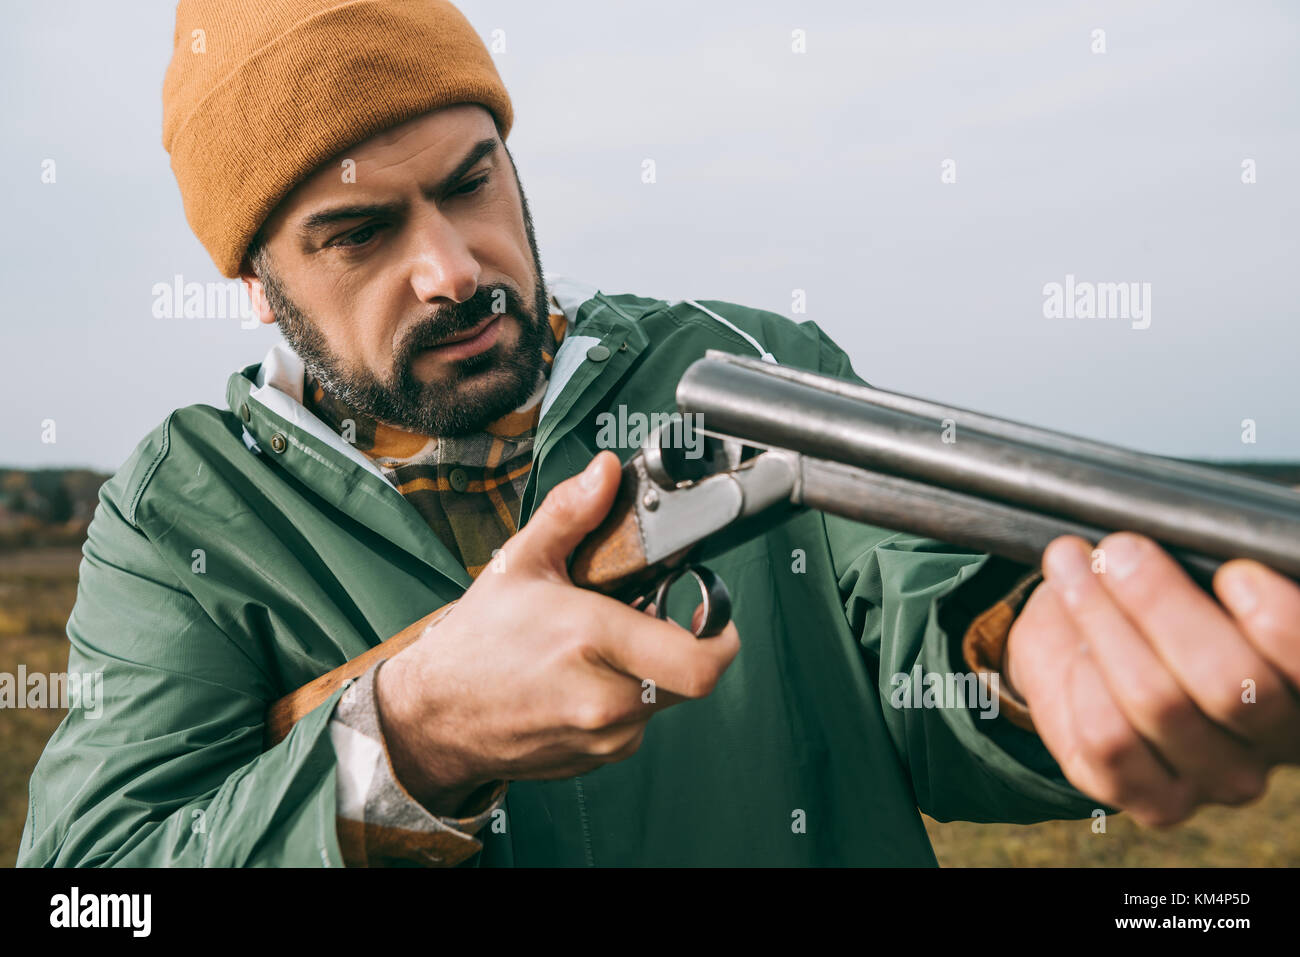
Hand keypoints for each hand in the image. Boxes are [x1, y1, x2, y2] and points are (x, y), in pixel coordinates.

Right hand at [374, 450, 740, 815]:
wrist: (432, 717)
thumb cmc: (475, 641)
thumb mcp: (519, 563)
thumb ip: (571, 513)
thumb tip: (605, 473)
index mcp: (592, 641)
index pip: (700, 660)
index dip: (722, 636)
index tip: (711, 611)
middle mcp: (605, 699)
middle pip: (689, 676)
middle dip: (679, 645)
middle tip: (646, 619)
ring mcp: (604, 737)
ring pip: (663, 700)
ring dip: (649, 673)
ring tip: (601, 649)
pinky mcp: (598, 759)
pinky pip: (636, 726)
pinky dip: (625, 701)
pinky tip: (583, 679)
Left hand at [1005, 532, 1299, 826]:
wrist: (1080, 642)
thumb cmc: (1153, 599)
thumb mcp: (1191, 569)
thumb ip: (1209, 566)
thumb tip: (1199, 543)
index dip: (1282, 623)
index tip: (1235, 574)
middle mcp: (1272, 742)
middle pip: (1230, 685)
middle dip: (1161, 604)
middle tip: (1117, 551)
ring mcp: (1213, 779)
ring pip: (1157, 704)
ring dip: (1103, 622)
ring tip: (1073, 569)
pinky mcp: (1151, 800)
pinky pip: (1108, 741)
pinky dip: (1080, 679)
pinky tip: (1072, 642)